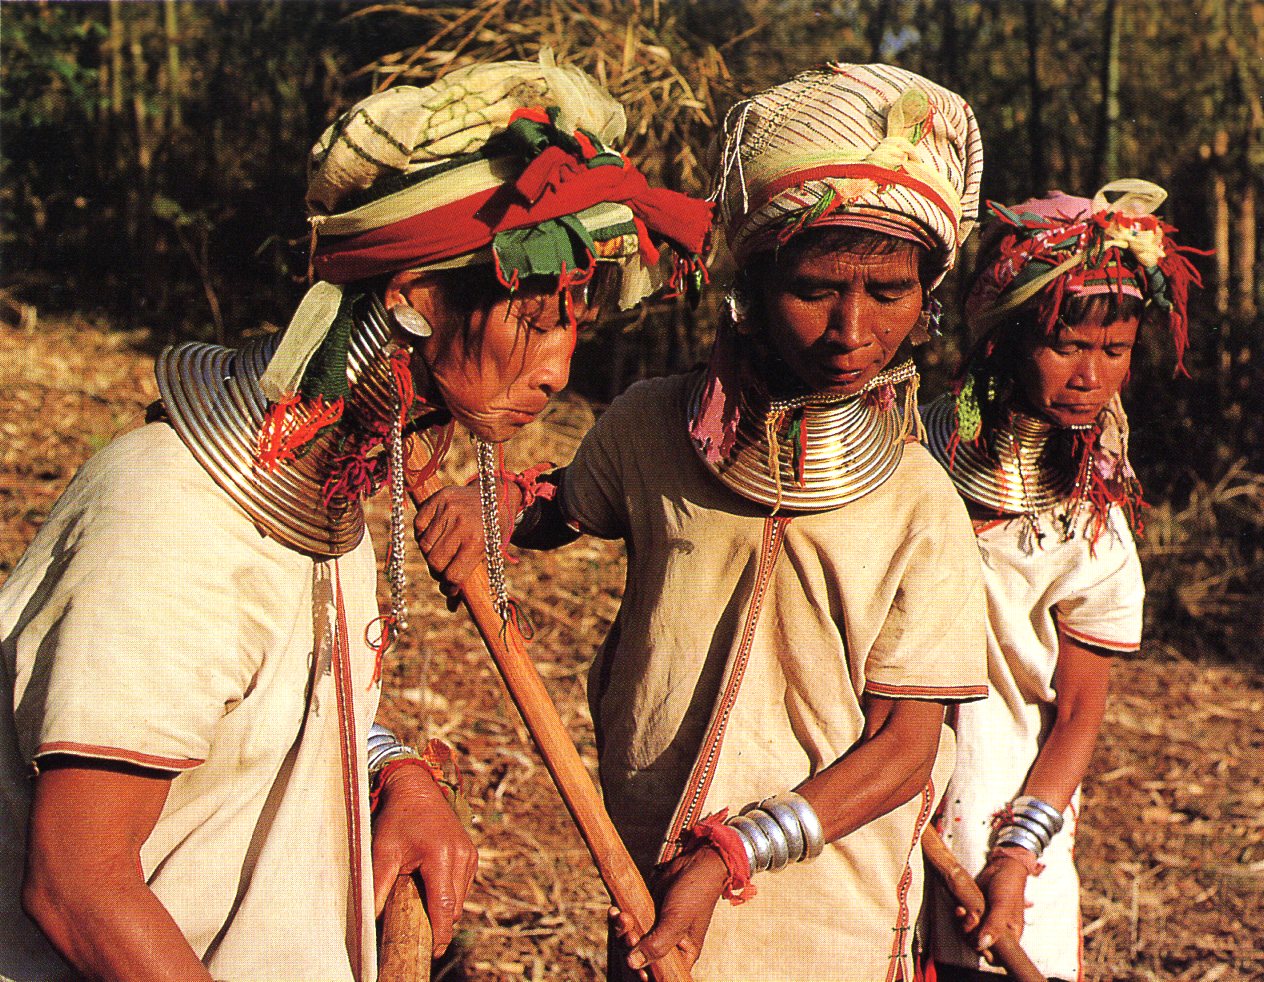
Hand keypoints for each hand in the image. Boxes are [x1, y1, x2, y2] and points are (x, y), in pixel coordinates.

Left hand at [371, 763, 476, 956]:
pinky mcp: (470, 855)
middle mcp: (461, 856)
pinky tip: (429, 890)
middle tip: (416, 933)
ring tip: (419, 906)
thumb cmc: (397, 819)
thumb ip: (378, 888)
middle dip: (437, 923)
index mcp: (441, 855)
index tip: (432, 953)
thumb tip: (370, 922)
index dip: (439, 934)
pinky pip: (461, 887)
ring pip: (459, 900)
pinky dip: (447, 895)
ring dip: (442, 909)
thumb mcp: (382, 852)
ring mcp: (469, 855)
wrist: (416, 790)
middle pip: (454, 908)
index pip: (444, 906)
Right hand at [413, 485, 516, 610]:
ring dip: (429, 553)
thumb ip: (469, 579)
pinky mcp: (438, 498)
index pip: (453, 575)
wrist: (497, 494)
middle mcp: (462, 524)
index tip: (451, 587)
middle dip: (438, 571)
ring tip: (441, 551)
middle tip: (444, 569)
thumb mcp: (488, 554)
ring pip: (424, 545)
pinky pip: (418, 525)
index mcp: (478, 542)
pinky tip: (434, 536)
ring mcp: (448, 509)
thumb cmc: (492, 530)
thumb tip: (451, 607)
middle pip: (434, 562)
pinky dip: (422, 535)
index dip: (450, 586)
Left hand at [611, 847, 726, 978]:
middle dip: (630, 949)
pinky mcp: (645, 913)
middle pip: (640, 960)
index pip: (660, 975)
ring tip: (623, 917)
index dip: (644, 975)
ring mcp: (655, 929)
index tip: (634, 967)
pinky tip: (615, 910)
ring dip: (622, 931)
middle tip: (631, 934)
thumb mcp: (677, 922)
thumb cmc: (694, 894)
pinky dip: (619, 919)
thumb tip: (633, 963)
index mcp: (682, 955)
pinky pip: (627, 923)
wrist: (695, 862)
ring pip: (630, 941)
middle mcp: (667, 945)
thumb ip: (657, 945)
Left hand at [964, 853, 1029, 958]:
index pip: (999, 957)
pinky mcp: (975, 912)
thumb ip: (994, 926)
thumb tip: (982, 945)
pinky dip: (960, 917)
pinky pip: (964, 922)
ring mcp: (985, 922)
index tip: (978, 943)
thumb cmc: (1008, 887)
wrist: (1000, 866)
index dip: (988, 954)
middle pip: (980, 946)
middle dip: (972, 935)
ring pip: (970, 935)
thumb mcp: (1003, 906)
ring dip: (964, 925)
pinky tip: (959, 908)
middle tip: (972, 918)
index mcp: (1011, 935)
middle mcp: (997, 932)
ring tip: (963, 910)